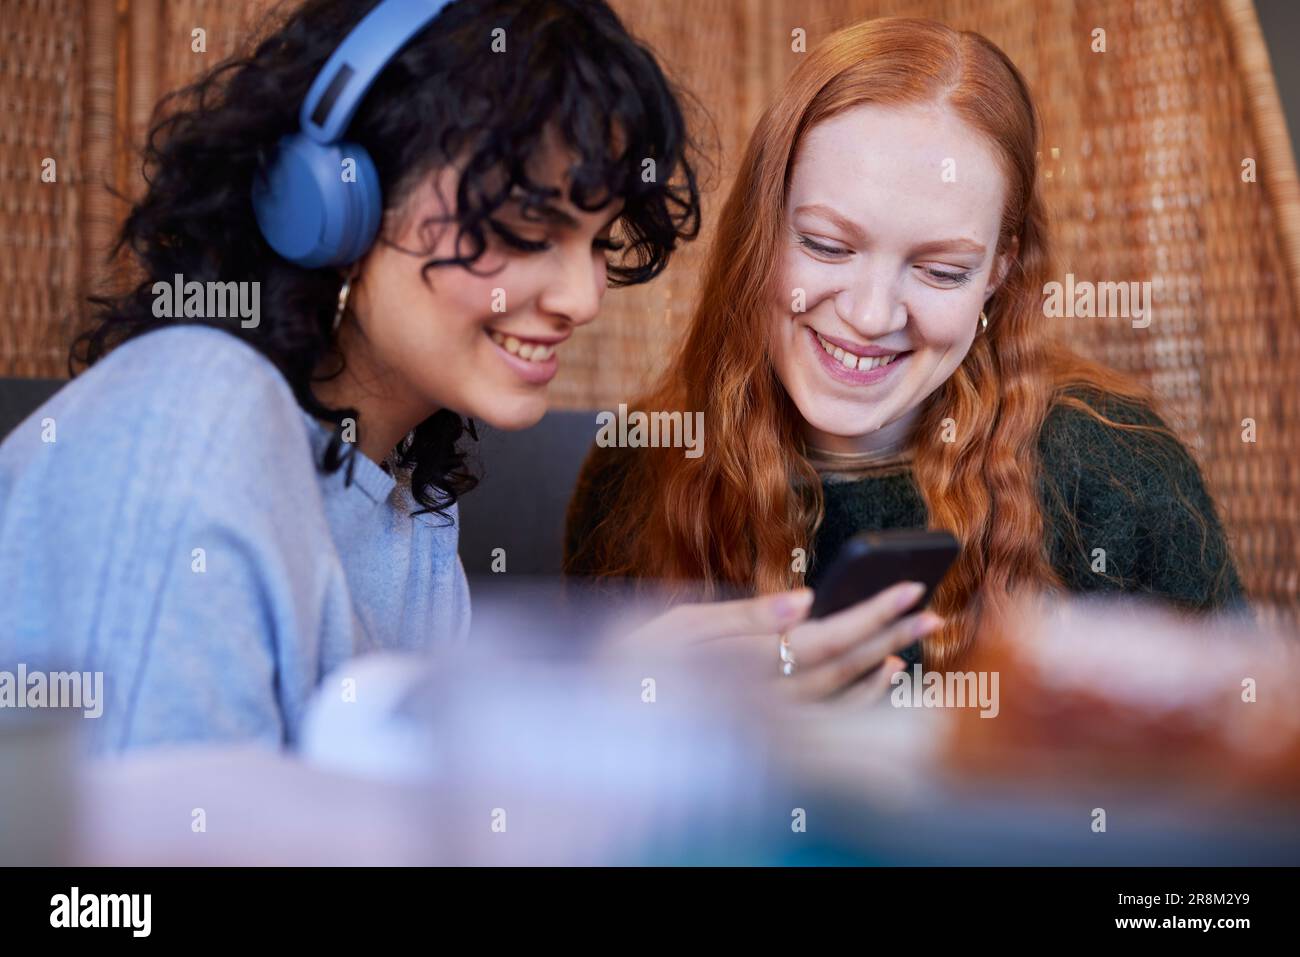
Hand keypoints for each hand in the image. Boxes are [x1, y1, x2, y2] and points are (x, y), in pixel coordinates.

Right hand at [620, 582, 942, 703]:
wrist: (600, 724)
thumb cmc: (630, 665)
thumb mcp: (675, 626)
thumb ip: (741, 615)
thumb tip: (805, 600)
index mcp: (740, 666)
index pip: (825, 637)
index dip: (871, 612)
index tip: (909, 586)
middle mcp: (761, 704)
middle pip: (843, 667)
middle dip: (892, 635)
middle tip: (932, 610)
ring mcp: (766, 729)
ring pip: (841, 699)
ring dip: (884, 665)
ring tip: (915, 636)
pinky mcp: (765, 741)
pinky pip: (828, 725)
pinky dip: (862, 699)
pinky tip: (883, 674)